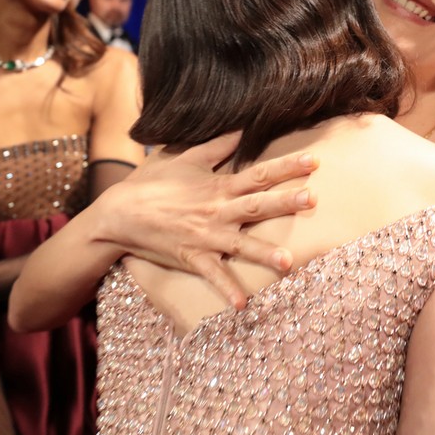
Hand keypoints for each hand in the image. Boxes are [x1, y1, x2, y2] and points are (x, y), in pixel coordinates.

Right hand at [97, 130, 317, 309]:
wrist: (120, 213)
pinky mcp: (193, 258)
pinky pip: (213, 276)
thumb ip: (217, 146)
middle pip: (257, 205)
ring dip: (264, 253)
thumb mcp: (185, 159)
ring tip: (288, 261)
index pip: (259, 174)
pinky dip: (226, 290)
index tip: (313, 161)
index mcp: (219, 187)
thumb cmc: (153, 184)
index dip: (287, 167)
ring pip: (241, 244)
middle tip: (312, 199)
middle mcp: (217, 211)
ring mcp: (206, 237)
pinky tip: (242, 305)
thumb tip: (242, 129)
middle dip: (285, 202)